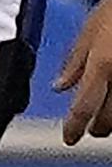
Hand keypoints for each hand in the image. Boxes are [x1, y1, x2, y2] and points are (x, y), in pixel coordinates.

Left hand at [58, 0, 111, 143]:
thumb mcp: (91, 28)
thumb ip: (75, 61)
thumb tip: (60, 87)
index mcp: (103, 64)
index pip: (83, 107)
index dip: (73, 127)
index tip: (69, 138)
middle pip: (108, 120)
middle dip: (97, 127)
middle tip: (90, 129)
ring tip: (105, 120)